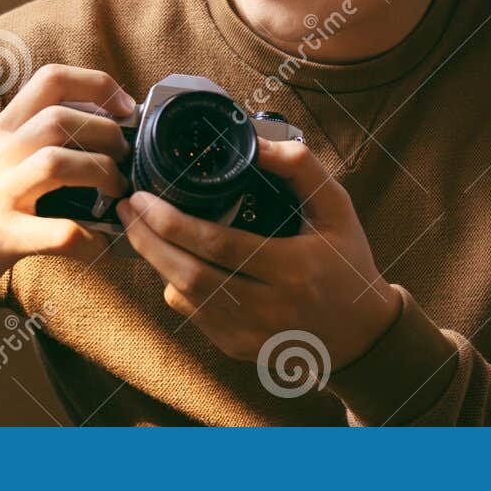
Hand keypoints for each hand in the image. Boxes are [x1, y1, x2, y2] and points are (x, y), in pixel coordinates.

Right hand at [0, 63, 136, 313]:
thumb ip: (32, 136)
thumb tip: (98, 126)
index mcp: (1, 129)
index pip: (50, 79)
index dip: (97, 85)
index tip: (126, 107)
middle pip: (60, 119)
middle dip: (107, 134)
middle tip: (125, 157)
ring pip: (55, 162)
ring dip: (100, 173)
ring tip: (116, 191)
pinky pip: (53, 232)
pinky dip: (85, 236)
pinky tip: (98, 241)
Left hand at [116, 137, 401, 368]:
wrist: (362, 335)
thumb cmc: (347, 263)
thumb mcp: (336, 207)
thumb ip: (300, 168)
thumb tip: (255, 141)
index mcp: (292, 268)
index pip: (218, 245)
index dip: (171, 222)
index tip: (143, 196)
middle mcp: (269, 307)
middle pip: (189, 274)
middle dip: (148, 239)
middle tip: (127, 207)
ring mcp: (250, 334)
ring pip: (185, 297)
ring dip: (154, 260)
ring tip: (137, 226)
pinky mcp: (239, 348)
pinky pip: (194, 316)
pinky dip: (174, 286)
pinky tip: (165, 259)